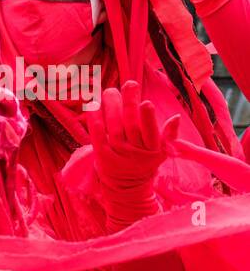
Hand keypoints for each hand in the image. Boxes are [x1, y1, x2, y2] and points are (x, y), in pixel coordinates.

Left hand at [87, 81, 178, 224]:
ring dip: (111, 108)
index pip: (151, 132)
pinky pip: (97, 138)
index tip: (146, 102)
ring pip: (114, 128)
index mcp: (153, 149)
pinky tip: (93, 107)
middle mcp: (135, 152)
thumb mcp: (161, 151)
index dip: (148, 119)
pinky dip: (95, 122)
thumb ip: (168, 135)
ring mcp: (118, 155)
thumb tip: (176, 118)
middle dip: (129, 103)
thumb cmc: (145, 161)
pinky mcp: (102, 157)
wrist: (127, 187)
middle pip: (131, 126)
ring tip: (110, 91)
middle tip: (129, 83)